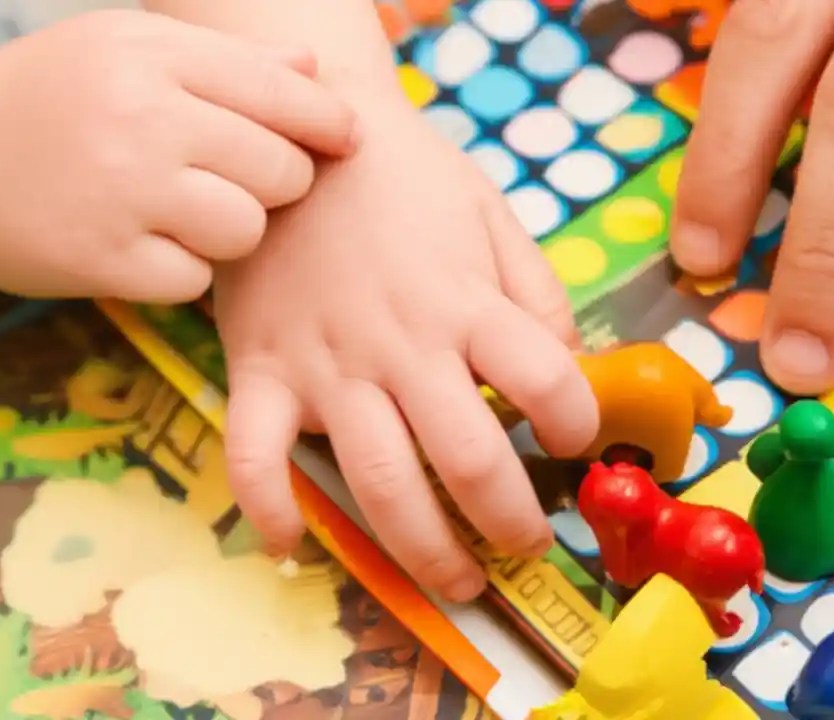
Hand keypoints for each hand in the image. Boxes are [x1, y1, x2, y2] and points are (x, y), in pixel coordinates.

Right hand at [0, 9, 356, 301]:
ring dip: (231, 229)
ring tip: (186, 210)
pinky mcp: (103, 260)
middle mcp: (143, 120)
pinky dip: (181, 270)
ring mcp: (122, 193)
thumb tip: (315, 67)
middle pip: (280, 170)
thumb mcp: (130, 47)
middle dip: (275, 181)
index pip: (281, 93)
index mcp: (155, 57)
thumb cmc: (59, 98)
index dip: (327, 122)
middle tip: (234, 177)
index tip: (345, 139)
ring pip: (246, 229)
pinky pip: (195, 281)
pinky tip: (145, 243)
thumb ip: (227, 58)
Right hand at [214, 102, 598, 600]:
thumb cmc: (406, 182)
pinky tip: (296, 546)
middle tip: (528, 544)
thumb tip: (571, 368)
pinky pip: (257, 455)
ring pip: (379, 480)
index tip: (574, 441)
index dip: (576, 424)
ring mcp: (328, 364)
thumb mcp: (492, 216)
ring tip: (459, 579)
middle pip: (470, 460)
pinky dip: (272, 509)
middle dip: (511, 522)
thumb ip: (538, 294)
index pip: (546, 382)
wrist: (296, 140)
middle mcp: (404, 345)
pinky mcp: (263, 371)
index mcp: (468, 303)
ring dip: (425, 549)